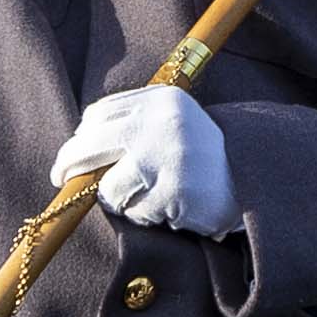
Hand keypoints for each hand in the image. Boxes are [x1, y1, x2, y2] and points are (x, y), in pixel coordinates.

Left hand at [50, 85, 235, 235]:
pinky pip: (135, 212)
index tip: (71, 152)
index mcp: (162, 100)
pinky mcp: (174, 192)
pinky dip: (145, 216)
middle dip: (69, 164)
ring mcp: (168, 158)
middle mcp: (162, 123)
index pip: (100, 114)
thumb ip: (135, 120)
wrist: (255, 180)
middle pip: (91, 145)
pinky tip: (169, 208)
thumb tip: (81, 140)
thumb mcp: (175, 122)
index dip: (80, 136)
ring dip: (119, 199)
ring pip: (109, 188)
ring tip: (148, 197)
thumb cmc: (203, 156)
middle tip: (61, 177)